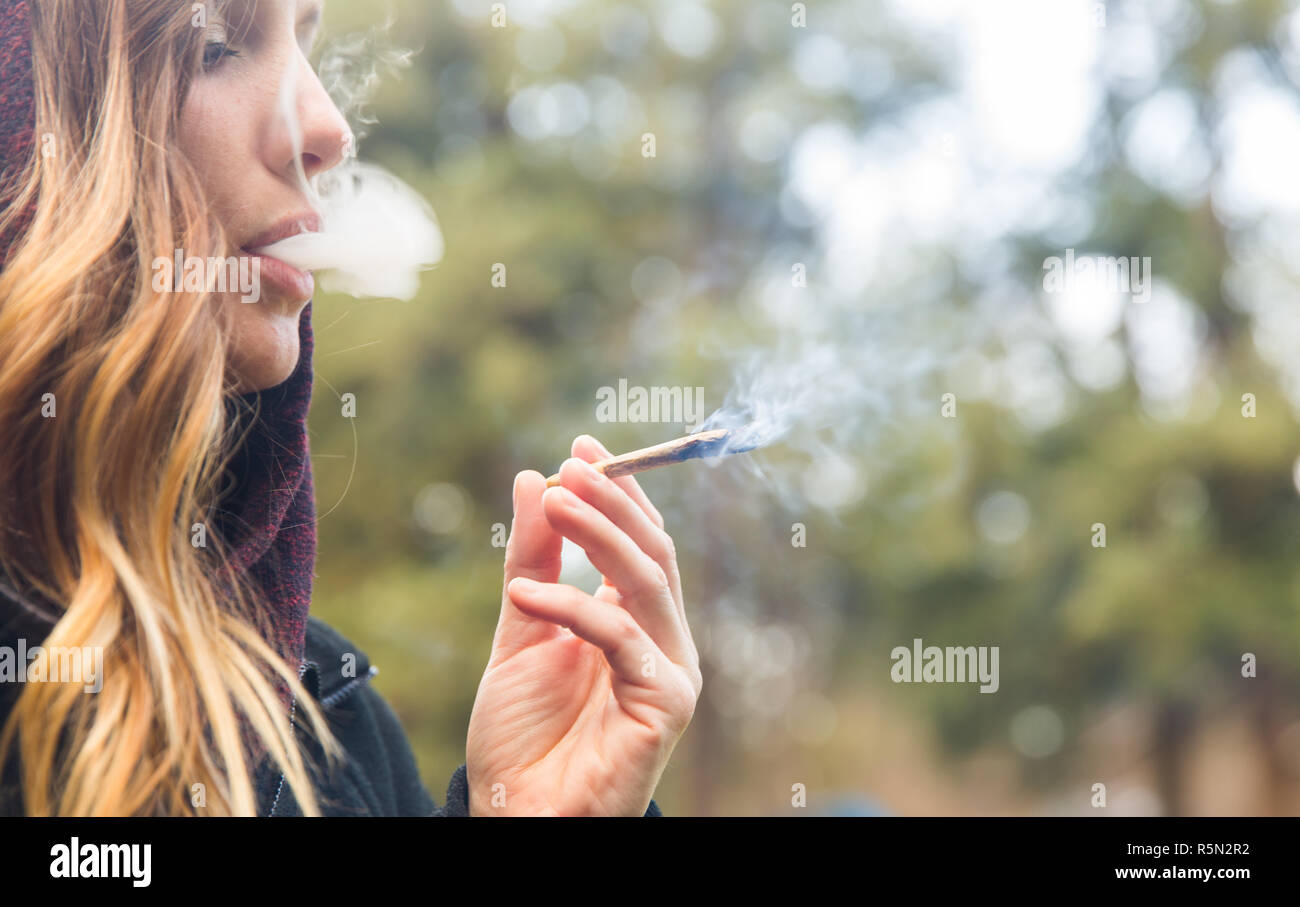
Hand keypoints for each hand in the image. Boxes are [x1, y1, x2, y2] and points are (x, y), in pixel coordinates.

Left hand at [464, 435, 701, 815]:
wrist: (516, 815)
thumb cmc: (522, 735)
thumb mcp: (520, 629)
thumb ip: (532, 559)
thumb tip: (534, 478)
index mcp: (637, 624)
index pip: (639, 543)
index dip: (618, 491)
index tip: (581, 447)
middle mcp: (663, 642)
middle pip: (654, 552)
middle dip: (614, 502)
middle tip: (572, 464)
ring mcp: (671, 672)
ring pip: (649, 581)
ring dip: (601, 533)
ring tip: (554, 500)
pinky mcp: (666, 704)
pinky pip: (621, 635)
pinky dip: (572, 605)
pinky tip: (524, 594)